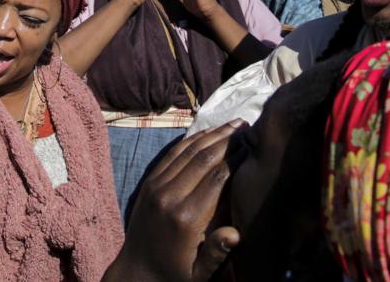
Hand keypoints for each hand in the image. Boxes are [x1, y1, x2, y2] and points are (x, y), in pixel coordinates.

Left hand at [106, 123, 243, 281]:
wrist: (136, 273)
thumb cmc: (175, 275)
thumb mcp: (199, 274)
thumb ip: (218, 254)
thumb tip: (235, 233)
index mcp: (187, 218)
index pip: (217, 177)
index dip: (237, 157)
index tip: (254, 143)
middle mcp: (170, 196)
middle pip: (203, 157)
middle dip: (227, 139)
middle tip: (247, 125)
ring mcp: (156, 186)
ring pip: (187, 151)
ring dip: (211, 135)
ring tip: (232, 124)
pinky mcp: (148, 183)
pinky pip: (172, 155)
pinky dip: (190, 141)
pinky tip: (206, 133)